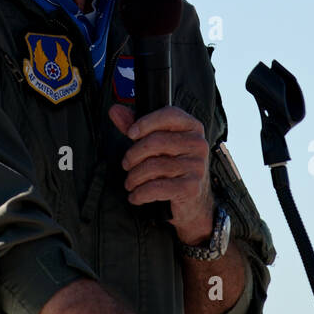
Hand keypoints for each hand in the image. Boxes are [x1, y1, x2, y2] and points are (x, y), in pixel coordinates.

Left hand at [108, 103, 212, 242]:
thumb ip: (135, 126)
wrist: (193, 202)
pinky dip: (140, 193)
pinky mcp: (191, 188)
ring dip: (134, 177)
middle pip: (156, 141)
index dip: (146, 122)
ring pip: (154, 166)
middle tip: (126, 164)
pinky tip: (136, 196)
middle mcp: (198, 144)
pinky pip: (157, 187)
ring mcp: (197, 166)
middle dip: (133, 155)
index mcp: (192, 127)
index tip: (130, 133)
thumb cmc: (172, 166)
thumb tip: (115, 110)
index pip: (169, 115)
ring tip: (130, 182)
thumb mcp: (155, 144)